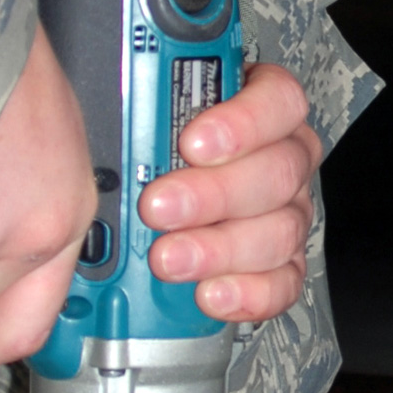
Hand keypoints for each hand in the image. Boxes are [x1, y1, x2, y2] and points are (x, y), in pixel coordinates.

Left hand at [139, 62, 319, 323]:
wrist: (156, 192)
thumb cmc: (155, 141)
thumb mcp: (145, 109)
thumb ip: (141, 104)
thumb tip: (104, 98)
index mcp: (260, 105)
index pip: (278, 100)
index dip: (244, 123)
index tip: (192, 143)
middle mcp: (284, 156)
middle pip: (277, 173)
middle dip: (214, 195)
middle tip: (158, 208)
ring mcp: (288, 211)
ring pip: (280, 231)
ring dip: (219, 249)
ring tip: (167, 258)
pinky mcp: (283, 262)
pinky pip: (284, 282)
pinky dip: (248, 293)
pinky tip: (209, 294)